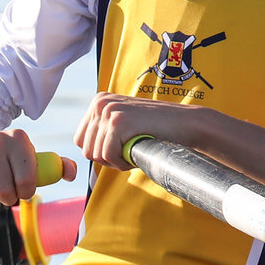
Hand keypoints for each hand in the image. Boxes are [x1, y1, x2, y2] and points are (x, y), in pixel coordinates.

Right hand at [0, 128, 74, 206]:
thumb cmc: (3, 156)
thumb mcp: (27, 155)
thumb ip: (54, 165)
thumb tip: (72, 173)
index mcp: (19, 138)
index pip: (27, 181)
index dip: (25, 192)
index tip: (21, 189)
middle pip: (5, 191)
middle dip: (6, 199)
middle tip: (4, 193)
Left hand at [74, 92, 220, 169]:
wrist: (184, 123)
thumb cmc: (156, 130)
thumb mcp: (125, 125)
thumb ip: (104, 133)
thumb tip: (85, 152)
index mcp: (99, 101)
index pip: (80, 139)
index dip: (99, 152)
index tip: (119, 150)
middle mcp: (100, 103)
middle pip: (86, 149)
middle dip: (107, 159)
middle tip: (129, 153)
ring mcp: (108, 111)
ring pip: (96, 154)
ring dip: (116, 161)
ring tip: (134, 151)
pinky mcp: (118, 122)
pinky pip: (108, 156)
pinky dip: (122, 163)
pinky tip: (137, 152)